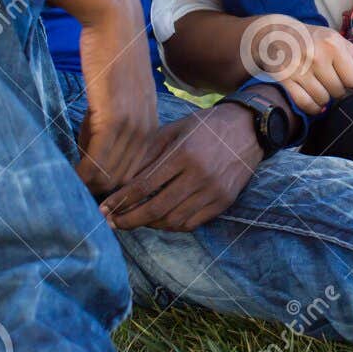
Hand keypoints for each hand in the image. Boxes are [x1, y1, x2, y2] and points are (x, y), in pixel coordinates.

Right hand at [50, 0, 156, 197]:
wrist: (114, 21)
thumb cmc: (109, 54)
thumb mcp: (114, 95)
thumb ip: (105, 124)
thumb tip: (88, 153)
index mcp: (151, 127)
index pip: (135, 173)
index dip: (113, 189)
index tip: (93, 201)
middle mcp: (147, 130)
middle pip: (124, 179)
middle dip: (101, 196)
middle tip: (77, 207)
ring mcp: (133, 125)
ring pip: (109, 174)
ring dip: (89, 188)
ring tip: (69, 196)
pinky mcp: (113, 117)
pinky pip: (98, 159)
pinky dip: (82, 174)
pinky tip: (69, 179)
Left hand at [97, 101, 263, 231]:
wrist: (250, 128)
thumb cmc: (207, 126)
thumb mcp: (175, 129)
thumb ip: (149, 152)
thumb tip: (120, 177)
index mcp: (184, 153)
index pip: (144, 185)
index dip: (120, 200)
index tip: (103, 208)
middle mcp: (199, 175)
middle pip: (156, 208)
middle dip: (129, 219)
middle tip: (112, 223)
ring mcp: (214, 191)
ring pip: (173, 220)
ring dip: (149, 224)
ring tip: (134, 220)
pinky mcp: (224, 202)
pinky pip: (192, 223)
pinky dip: (171, 225)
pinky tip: (160, 220)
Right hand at [246, 16, 352, 112]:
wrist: (277, 34)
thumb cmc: (315, 39)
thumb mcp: (340, 44)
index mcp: (333, 45)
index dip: (350, 79)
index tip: (342, 73)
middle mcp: (316, 56)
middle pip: (338, 90)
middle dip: (337, 88)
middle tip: (328, 78)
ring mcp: (299, 69)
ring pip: (323, 99)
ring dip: (324, 98)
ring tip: (319, 85)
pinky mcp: (285, 80)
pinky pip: (306, 104)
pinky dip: (313, 107)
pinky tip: (314, 101)